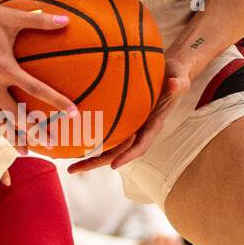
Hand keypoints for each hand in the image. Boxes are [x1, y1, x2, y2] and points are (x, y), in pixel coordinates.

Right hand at [0, 0, 77, 145]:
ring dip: (11, 136)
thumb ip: (42, 21)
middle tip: (50, 144)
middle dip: (33, 131)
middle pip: (15, 114)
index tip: (73, 112)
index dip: (56, 101)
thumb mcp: (14, 17)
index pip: (35, 89)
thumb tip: (67, 20)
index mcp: (4, 66)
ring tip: (25, 150)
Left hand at [67, 56, 192, 173]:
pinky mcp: (120, 122)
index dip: (127, 156)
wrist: (169, 75)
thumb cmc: (174, 76)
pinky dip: (87, 137)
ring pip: (107, 147)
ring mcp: (128, 128)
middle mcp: (138, 131)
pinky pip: (103, 132)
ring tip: (65, 163)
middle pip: (116, 153)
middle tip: (73, 169)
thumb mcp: (178, 78)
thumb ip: (177, 83)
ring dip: (87, 156)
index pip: (140, 146)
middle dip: (95, 163)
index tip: (113, 166)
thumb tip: (175, 83)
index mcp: (153, 126)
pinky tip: (69, 140)